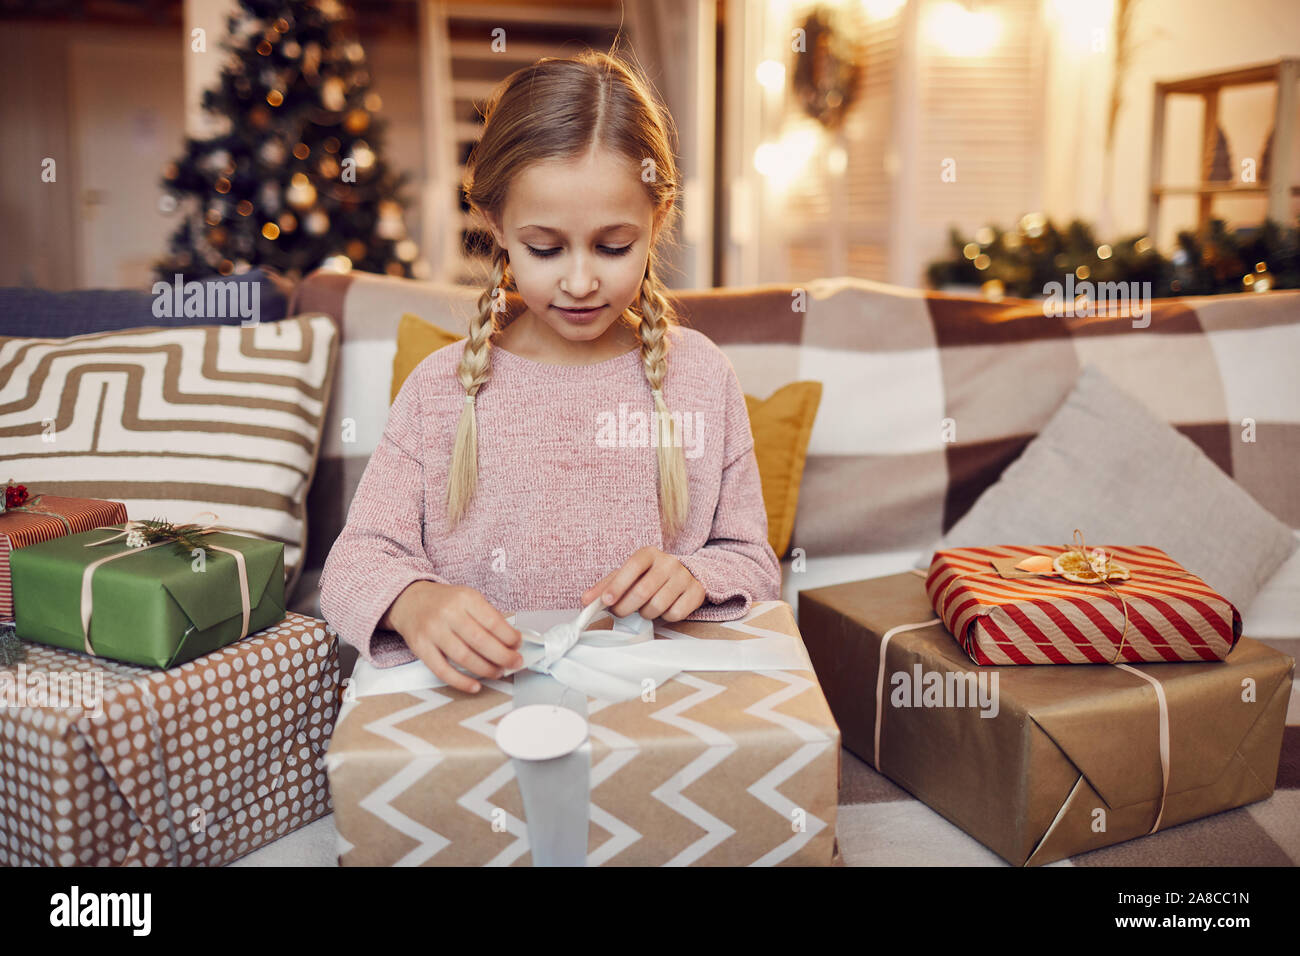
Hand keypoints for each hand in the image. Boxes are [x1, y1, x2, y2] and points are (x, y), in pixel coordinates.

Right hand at [384, 581, 523, 692]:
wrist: (410, 600)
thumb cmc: (445, 602)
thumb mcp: (468, 598)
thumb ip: (487, 617)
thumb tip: (511, 642)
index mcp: (464, 598)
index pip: (493, 621)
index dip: (509, 637)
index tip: (518, 645)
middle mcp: (448, 613)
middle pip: (480, 641)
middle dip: (503, 656)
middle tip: (515, 663)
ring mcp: (432, 631)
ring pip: (464, 657)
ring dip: (486, 669)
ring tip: (498, 672)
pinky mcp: (420, 648)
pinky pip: (442, 670)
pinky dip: (461, 681)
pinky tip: (475, 686)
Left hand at [581, 547, 706, 622]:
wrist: (685, 574)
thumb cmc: (650, 576)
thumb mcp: (628, 575)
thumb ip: (606, 586)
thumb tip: (586, 601)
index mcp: (649, 554)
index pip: (632, 566)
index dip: (617, 585)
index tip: (606, 601)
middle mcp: (668, 562)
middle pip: (643, 591)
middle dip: (626, 607)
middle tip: (620, 612)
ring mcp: (684, 576)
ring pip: (658, 605)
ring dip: (646, 614)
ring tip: (644, 609)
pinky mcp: (696, 592)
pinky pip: (675, 613)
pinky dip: (665, 617)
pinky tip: (664, 609)